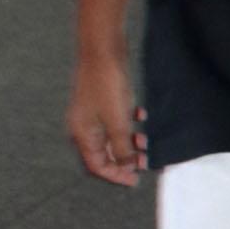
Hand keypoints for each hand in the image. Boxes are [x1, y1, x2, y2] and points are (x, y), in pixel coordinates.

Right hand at [66, 50, 145, 187]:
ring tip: (147, 141)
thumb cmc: (106, 85)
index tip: (135, 180)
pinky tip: (142, 116)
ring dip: (130, 141)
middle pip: (104, 153)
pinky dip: (129, 122)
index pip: (96, 166)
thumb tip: (126, 167)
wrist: (103, 48)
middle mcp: (84, 126)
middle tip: (146, 161)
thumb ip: (121, 147)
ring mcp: (93, 113)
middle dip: (125, 159)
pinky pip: (116, 119)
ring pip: (113, 136)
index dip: (115, 175)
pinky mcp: (103, 100)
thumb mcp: (117, 121)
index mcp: (82, 134)